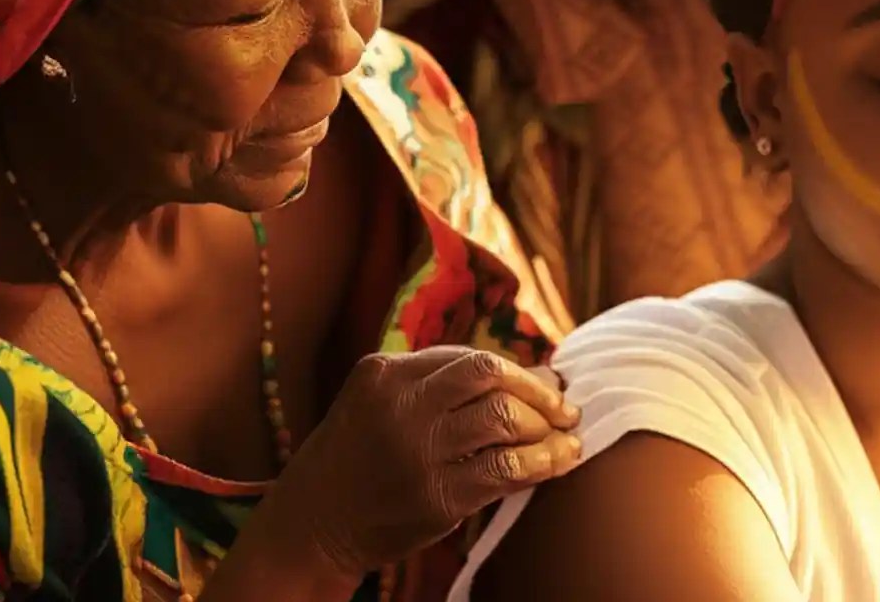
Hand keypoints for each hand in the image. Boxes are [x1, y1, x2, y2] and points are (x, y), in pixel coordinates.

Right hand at [271, 346, 581, 575]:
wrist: (314, 521)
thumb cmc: (356, 457)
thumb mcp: (374, 401)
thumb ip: (430, 383)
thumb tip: (521, 375)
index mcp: (383, 372)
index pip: (466, 358)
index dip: (512, 371)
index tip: (540, 384)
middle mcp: (400, 404)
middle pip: (489, 375)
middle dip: (536, 391)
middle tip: (563, 409)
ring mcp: (418, 451)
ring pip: (504, 419)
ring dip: (544, 429)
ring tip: (564, 439)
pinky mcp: (437, 497)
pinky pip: (506, 470)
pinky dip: (542, 463)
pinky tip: (557, 463)